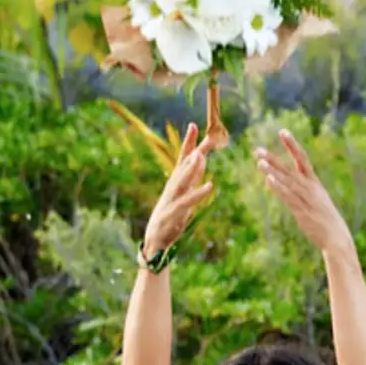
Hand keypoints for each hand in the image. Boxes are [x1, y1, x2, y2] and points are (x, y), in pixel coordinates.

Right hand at [142, 124, 215, 254]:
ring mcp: (172, 199)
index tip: (194, 125)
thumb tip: (201, 163)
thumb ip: (192, 179)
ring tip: (202, 155)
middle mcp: (173, 187)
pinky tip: (210, 186)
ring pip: (182, 180)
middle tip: (205, 134)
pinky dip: (198, 193)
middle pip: (184, 165)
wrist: (155, 239)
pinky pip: (187, 201)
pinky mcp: (173, 213)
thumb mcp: (185, 196)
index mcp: (176, 182)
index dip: (188, 142)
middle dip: (193, 149)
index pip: (183, 158)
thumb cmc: (171, 217)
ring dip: (192, 167)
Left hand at [255, 131, 352, 253]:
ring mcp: (306, 199)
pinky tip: (268, 179)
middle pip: (290, 168)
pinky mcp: (302, 211)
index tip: (282, 131)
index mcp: (315, 183)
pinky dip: (278, 188)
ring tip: (259, 161)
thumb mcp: (317, 201)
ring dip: (273, 171)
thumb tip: (284, 184)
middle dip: (274, 158)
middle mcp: (310, 188)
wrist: (337, 237)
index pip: (302, 159)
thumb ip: (302, 191)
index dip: (292, 145)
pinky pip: (288, 196)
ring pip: (287, 181)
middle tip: (258, 149)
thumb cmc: (326, 220)